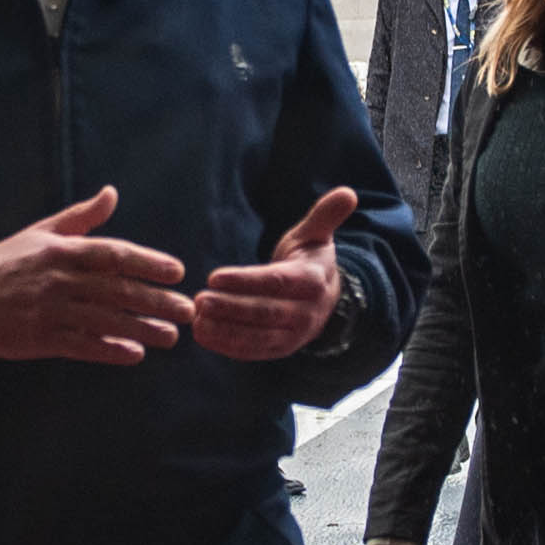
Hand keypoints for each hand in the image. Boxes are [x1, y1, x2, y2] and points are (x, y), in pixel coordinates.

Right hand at [0, 186, 192, 365]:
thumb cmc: (9, 261)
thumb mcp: (42, 232)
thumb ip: (81, 217)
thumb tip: (112, 193)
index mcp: (62, 251)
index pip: (113, 254)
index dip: (147, 262)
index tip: (177, 271)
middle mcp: (59, 279)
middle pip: (116, 290)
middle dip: (156, 300)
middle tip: (188, 310)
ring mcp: (50, 310)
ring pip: (105, 320)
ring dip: (142, 329)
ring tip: (171, 336)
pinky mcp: (41, 338)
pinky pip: (82, 345)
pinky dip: (109, 350)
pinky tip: (134, 354)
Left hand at [190, 189, 356, 361]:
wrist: (324, 298)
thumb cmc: (309, 260)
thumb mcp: (316, 236)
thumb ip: (325, 215)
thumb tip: (347, 192)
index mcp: (312, 281)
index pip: (276, 282)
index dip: (245, 281)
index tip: (214, 277)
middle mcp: (306, 312)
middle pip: (265, 312)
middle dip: (230, 308)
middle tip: (199, 300)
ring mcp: (294, 335)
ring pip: (258, 337)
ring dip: (225, 331)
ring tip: (197, 321)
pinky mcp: (281, 350)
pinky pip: (253, 352)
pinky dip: (228, 347)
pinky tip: (203, 336)